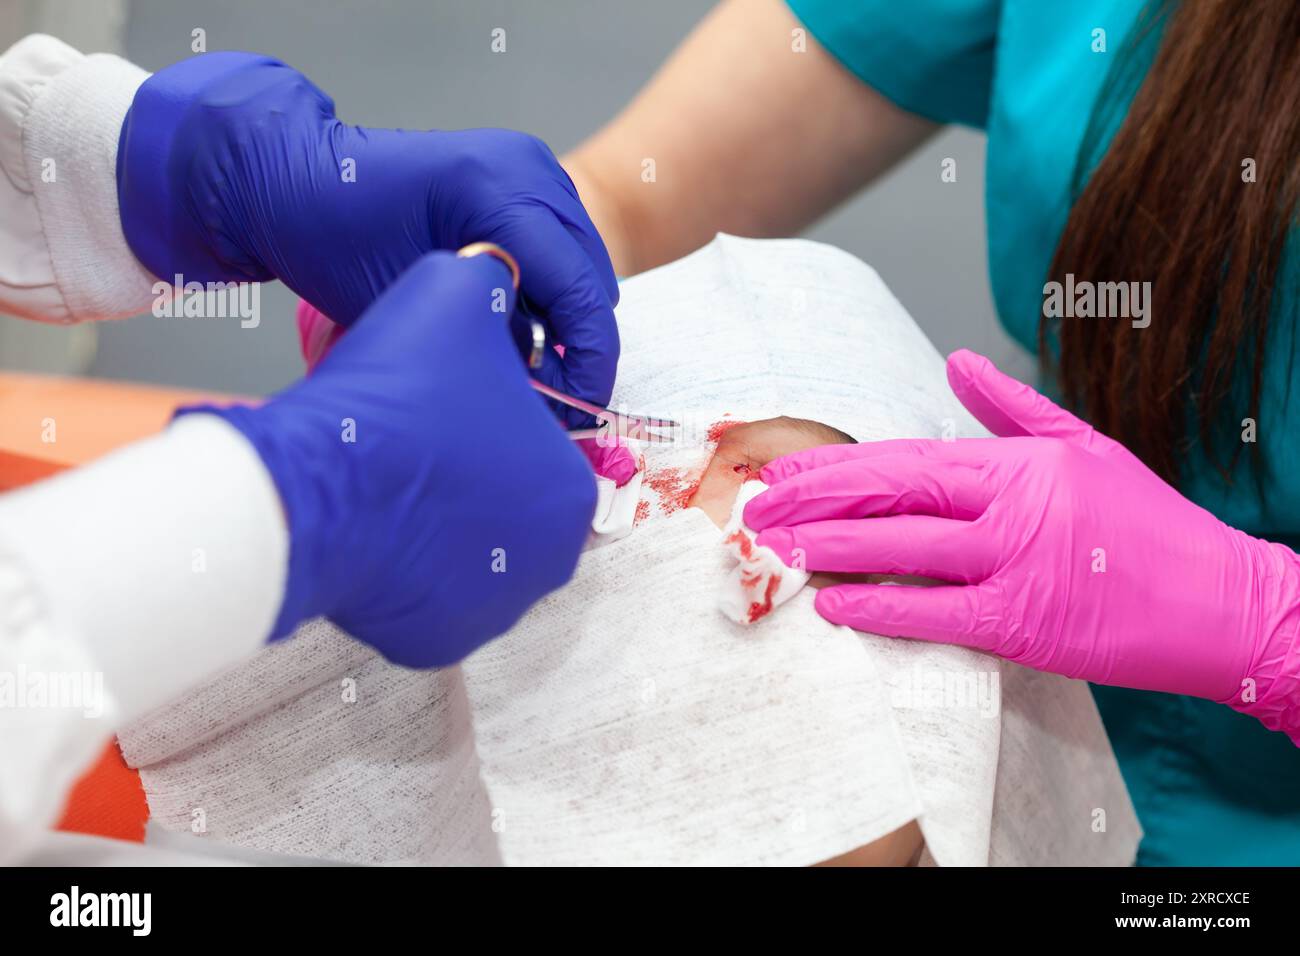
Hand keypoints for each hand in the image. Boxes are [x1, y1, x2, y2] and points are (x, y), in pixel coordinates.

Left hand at [117, 52, 619, 427]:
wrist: (298, 178)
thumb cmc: (332, 238)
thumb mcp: (411, 303)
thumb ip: (489, 338)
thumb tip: (544, 387)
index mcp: (497, 192)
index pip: (580, 291)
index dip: (590, 360)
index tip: (579, 409)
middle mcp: (527, 168)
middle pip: (594, 277)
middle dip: (582, 343)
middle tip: (552, 397)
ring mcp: (530, 164)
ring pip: (585, 263)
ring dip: (569, 316)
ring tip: (532, 359)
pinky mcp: (524, 173)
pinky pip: (563, 243)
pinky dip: (552, 286)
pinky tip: (521, 315)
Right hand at [181, 252, 596, 666]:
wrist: (311, 485)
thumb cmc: (394, 396)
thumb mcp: (454, 295)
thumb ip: (493, 282)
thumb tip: (498, 271)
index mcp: (570, 487)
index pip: (539, 451)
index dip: (490, 424)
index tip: (444, 410)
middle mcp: (551, 562)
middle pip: (510, 508)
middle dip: (470, 481)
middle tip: (414, 449)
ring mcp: (494, 612)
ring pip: (471, 557)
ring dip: (440, 528)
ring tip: (389, 488)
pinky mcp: (437, 644)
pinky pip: (428, 601)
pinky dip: (406, 575)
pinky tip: (374, 533)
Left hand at [745, 349, 1299, 741]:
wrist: (1223, 600)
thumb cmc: (1150, 525)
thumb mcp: (1084, 447)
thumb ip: (1012, 408)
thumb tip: (957, 362)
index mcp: (1019, 460)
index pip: (907, 456)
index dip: (837, 465)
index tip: (783, 471)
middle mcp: (1012, 504)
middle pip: (892, 493)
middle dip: (815, 498)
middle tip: (758, 508)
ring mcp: (1018, 562)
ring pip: (903, 549)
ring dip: (831, 548)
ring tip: (776, 548)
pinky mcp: (1026, 623)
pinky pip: (935, 613)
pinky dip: (880, 608)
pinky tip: (834, 604)